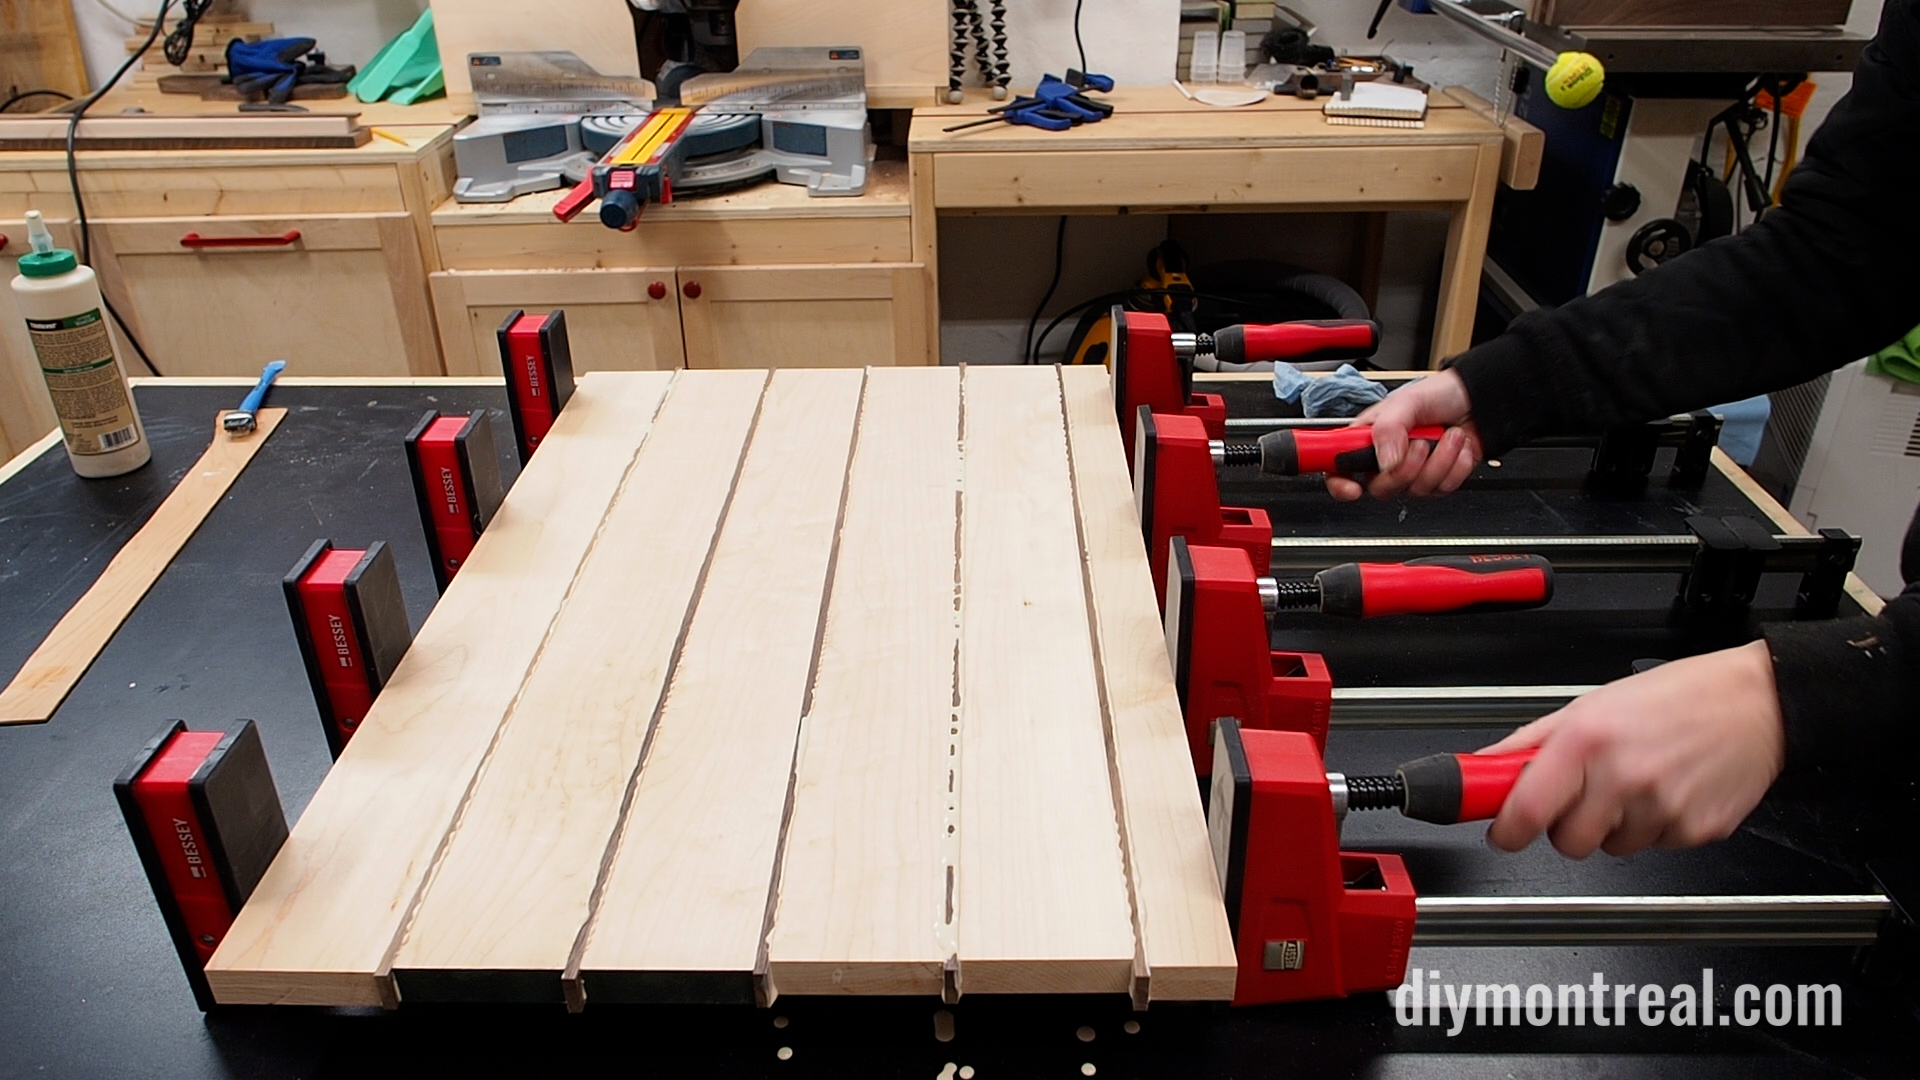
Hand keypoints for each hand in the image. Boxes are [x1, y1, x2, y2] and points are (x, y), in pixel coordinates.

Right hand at [1328, 370, 1483, 501]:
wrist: (1477, 400)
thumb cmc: (1439, 395)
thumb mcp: (1407, 401)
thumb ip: (1389, 430)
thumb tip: (1385, 462)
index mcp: (1368, 437)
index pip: (1337, 466)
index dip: (1339, 482)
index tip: (1351, 488)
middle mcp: (1386, 458)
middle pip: (1380, 488)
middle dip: (1406, 470)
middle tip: (1419, 444)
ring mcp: (1412, 471)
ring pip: (1415, 490)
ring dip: (1439, 461)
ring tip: (1446, 436)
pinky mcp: (1437, 479)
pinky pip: (1442, 489)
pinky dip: (1455, 466)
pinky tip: (1456, 447)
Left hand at [1480, 641, 1785, 857]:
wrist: (1760, 703)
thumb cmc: (1678, 696)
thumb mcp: (1590, 704)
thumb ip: (1531, 742)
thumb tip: (1486, 768)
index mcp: (1588, 741)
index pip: (1527, 809)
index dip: (1507, 829)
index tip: (1502, 830)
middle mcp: (1623, 777)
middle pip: (1567, 841)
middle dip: (1565, 825)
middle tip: (1583, 795)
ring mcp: (1662, 809)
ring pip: (1610, 847)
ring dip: (1612, 825)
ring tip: (1636, 782)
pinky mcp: (1695, 831)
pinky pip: (1653, 846)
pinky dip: (1652, 826)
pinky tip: (1667, 791)